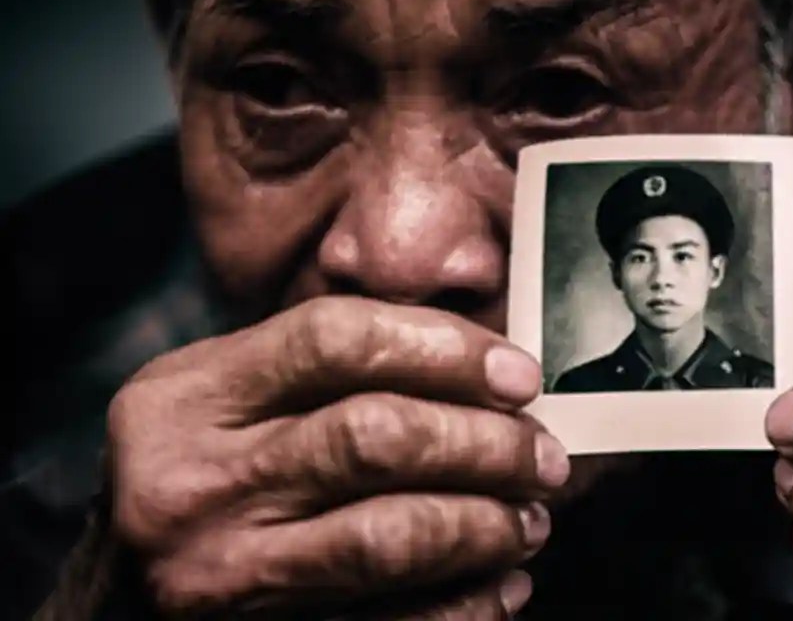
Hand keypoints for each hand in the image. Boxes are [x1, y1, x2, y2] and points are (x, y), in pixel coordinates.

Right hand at [106, 297, 570, 617]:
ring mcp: (218, 575)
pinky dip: (465, 605)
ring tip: (529, 517)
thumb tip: (481, 365)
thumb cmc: (191, 488)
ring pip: (391, 535)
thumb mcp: (217, 408)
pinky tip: (500, 584)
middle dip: (486, 444)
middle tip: (544, 456)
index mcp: (185, 399)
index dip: (446, 350)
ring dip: (486, 523)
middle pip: (377, 436)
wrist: (108, 614)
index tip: (520, 375)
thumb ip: (317, 375)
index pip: (336, 339)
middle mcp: (192, 483)